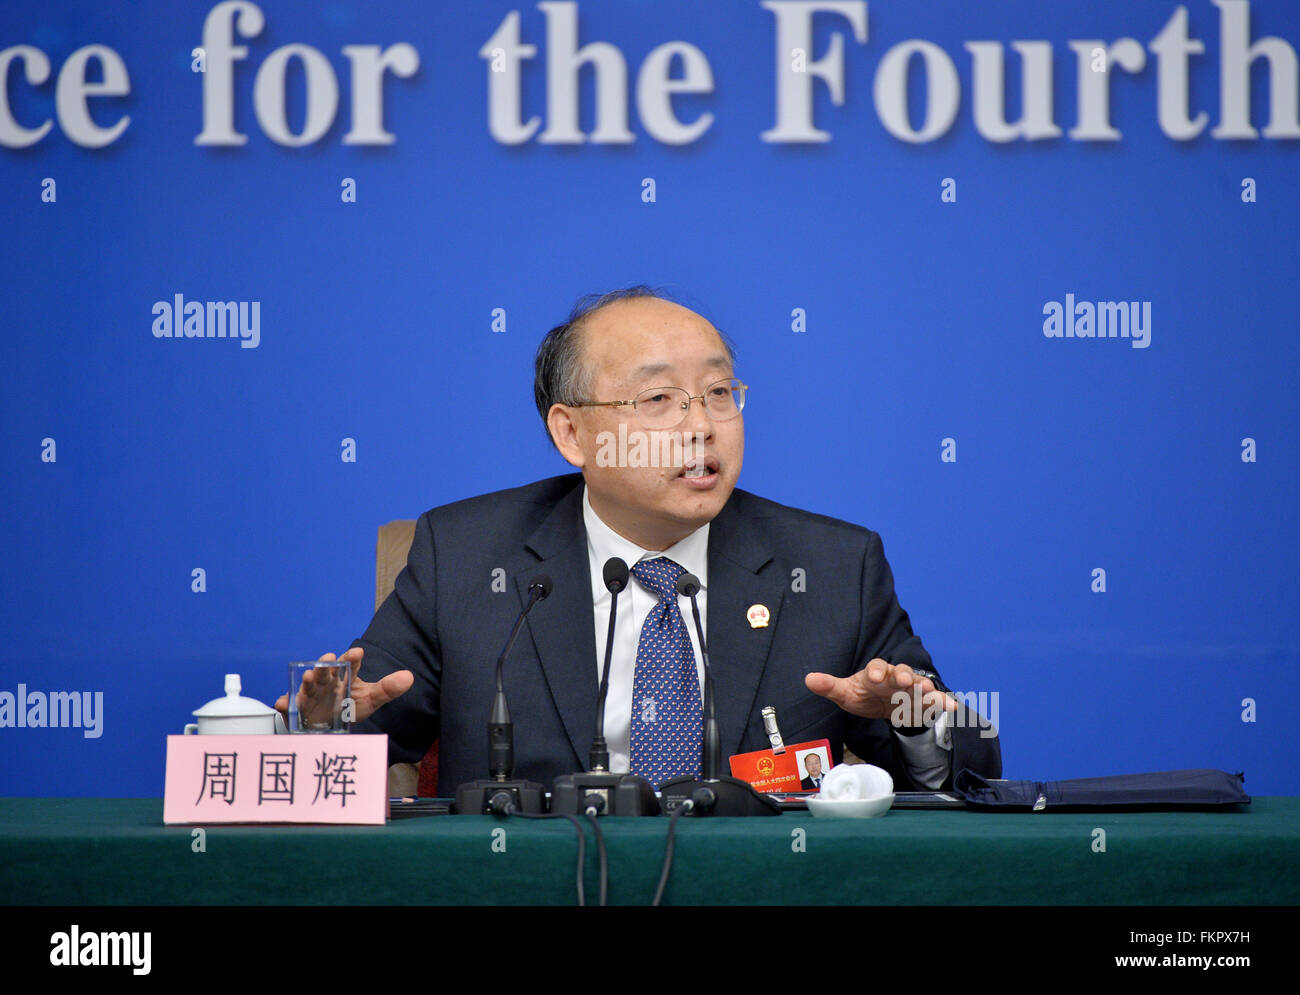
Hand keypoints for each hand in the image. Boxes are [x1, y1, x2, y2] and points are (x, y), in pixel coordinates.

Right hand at [274, 648, 413, 724]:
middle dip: (325, 665)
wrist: (330, 724)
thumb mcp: (371, 699)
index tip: (357, 652)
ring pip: (307, 685)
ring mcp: (311, 693)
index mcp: (344, 675)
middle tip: (328, 658)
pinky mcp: (298, 708)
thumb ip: (388, 688)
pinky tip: (284, 703)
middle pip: (325, 671)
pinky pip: (289, 705)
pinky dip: (286, 703)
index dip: (352, 658)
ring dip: (307, 681)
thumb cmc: (349, 705)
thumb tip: (409, 677)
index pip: (349, 664)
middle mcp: (326, 681)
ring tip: (308, 677)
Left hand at [805, 659, 957, 728]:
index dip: (875, 670)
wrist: (881, 704)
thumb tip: (809, 679)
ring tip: (931, 692)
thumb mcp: (845, 693)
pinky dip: (943, 702)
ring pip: (919, 684)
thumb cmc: (863, 695)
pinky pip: (934, 701)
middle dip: (902, 675)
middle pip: (900, 672)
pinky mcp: (922, 702)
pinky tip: (953, 707)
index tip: (873, 676)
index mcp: (875, 673)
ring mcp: (910, 688)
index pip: (875, 666)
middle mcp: (894, 677)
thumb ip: (830, 687)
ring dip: (925, 687)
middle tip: (904, 681)